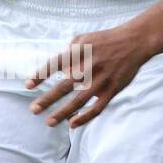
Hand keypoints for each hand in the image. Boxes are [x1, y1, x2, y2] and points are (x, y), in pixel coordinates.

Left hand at [25, 23, 153, 127]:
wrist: (135, 41)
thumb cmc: (105, 40)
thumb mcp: (84, 38)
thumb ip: (69, 52)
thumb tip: (57, 70)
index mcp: (80, 51)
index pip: (56, 63)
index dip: (41, 75)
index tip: (28, 86)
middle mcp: (90, 65)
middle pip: (65, 85)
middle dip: (47, 99)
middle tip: (33, 110)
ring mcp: (102, 79)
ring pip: (79, 100)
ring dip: (63, 113)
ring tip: (49, 122)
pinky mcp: (113, 89)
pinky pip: (97, 107)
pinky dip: (85, 117)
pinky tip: (72, 124)